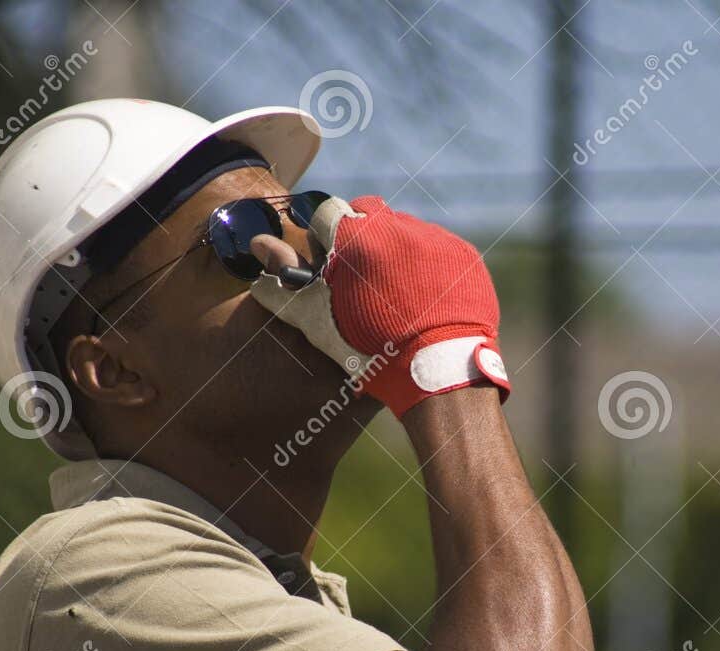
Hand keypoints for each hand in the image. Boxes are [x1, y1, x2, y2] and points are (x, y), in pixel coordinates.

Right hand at [250, 196, 509, 416]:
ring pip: (405, 228)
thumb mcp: (319, 323)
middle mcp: (394, 226)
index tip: (329, 257)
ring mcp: (432, 237)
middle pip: (368, 211)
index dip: (323, 235)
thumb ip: (284, 291)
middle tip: (361, 270)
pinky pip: (438, 247)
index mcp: (353, 237)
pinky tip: (425, 295)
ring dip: (396, 248)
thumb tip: (258, 271)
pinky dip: (428, 263)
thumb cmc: (370, 348)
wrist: (437, 370)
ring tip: (397, 289)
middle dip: (360, 232)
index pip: (327, 212)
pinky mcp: (461, 253)